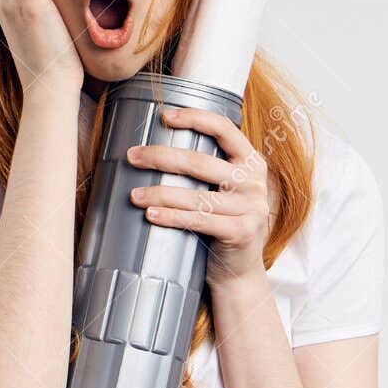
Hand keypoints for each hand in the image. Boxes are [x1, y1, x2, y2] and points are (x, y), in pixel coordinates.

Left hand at [125, 104, 274, 288]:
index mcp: (251, 162)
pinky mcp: (242, 232)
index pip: (225, 129)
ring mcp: (252, 208)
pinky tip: (151, 214)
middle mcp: (254, 181)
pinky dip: (172, 217)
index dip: (195, 118)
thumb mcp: (222, 190)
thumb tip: (154, 147)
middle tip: (133, 156)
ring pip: (197, 195)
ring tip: (134, 194)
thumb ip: (205, 169)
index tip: (165, 116)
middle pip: (201, 162)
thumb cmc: (221, 222)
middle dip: (161, 157)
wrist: (238, 270)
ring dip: (160, 193)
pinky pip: (200, 220)